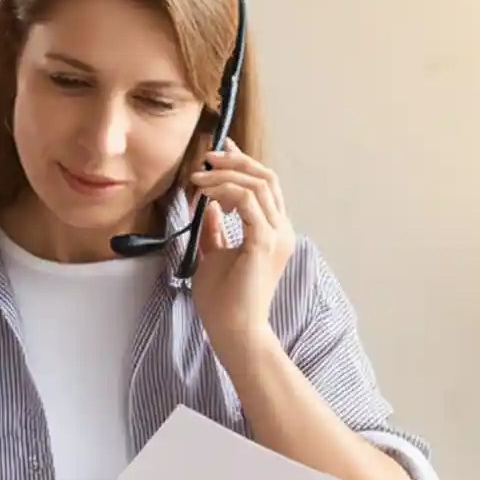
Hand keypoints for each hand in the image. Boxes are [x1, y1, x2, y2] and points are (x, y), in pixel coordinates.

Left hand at [188, 138, 296, 346]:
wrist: (233, 330)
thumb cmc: (224, 301)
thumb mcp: (213, 256)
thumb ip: (215, 230)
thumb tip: (209, 205)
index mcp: (272, 232)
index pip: (265, 186)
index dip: (244, 162)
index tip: (221, 150)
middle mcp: (281, 230)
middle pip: (266, 177)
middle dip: (236, 161)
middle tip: (208, 157)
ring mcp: (276, 235)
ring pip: (257, 184)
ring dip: (225, 175)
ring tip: (199, 179)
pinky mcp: (264, 243)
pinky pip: (248, 201)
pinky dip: (226, 191)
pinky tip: (207, 197)